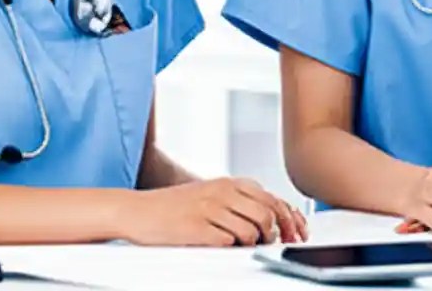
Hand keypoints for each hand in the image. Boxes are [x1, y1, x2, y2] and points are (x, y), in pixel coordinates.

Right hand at [118, 177, 308, 246]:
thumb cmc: (173, 206)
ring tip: (240, 244)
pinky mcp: (195, 228)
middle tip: (270, 243)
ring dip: (251, 242)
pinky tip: (221, 245)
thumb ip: (238, 201)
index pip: (271, 198)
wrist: (136, 210)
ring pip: (250, 229)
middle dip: (273, 233)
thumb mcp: (210, 193)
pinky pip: (226, 241)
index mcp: (228, 183)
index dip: (288, 218)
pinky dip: (230, 247)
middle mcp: (222, 193)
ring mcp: (208, 209)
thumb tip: (270, 217)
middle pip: (266, 214)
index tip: (295, 232)